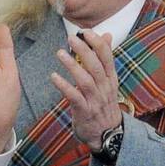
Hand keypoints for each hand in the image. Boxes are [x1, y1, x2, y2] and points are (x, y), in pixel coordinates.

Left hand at [51, 30, 122, 150]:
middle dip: (84, 51)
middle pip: (95, 66)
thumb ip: (105, 58)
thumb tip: (107, 35)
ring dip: (73, 66)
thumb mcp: (108, 81)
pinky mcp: (84, 112)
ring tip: (60, 54)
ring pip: (85, 80)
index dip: (97, 43)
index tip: (85, 32)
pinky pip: (74, 97)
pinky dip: (64, 86)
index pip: (107, 57)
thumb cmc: (104, 104)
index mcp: (110, 79)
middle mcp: (104, 88)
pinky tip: (54, 77)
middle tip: (71, 38)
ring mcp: (95, 100)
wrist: (108, 134)